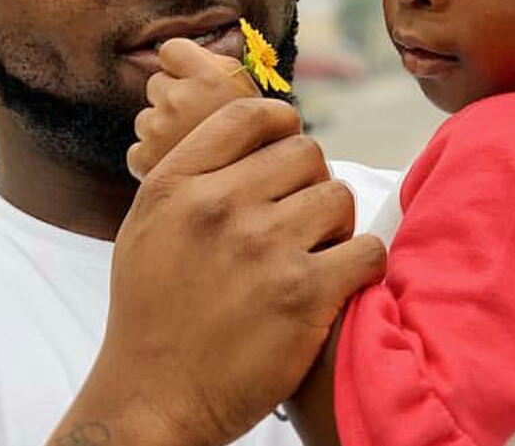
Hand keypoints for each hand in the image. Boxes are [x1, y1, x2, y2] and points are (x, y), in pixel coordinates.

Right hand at [50, 98, 386, 445]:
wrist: (153, 400)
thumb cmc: (151, 314)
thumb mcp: (148, 225)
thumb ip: (193, 176)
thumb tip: (250, 134)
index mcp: (177, 184)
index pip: (250, 114)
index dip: (282, 124)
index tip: (287, 146)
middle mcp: (219, 206)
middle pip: (305, 153)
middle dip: (309, 183)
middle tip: (299, 221)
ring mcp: (263, 248)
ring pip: (338, 197)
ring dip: (336, 225)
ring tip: (314, 255)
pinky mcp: (304, 294)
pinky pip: (366, 250)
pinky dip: (362, 265)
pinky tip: (339, 281)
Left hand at [127, 37, 258, 179]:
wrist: (259, 197)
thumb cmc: (258, 139)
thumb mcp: (248, 90)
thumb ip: (213, 65)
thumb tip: (177, 55)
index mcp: (209, 78)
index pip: (171, 51)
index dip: (181, 64)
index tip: (195, 81)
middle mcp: (180, 99)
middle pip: (156, 83)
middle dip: (173, 98)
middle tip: (200, 121)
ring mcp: (158, 130)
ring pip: (146, 118)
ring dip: (163, 129)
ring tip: (193, 148)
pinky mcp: (144, 159)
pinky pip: (137, 149)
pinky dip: (152, 158)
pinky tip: (180, 167)